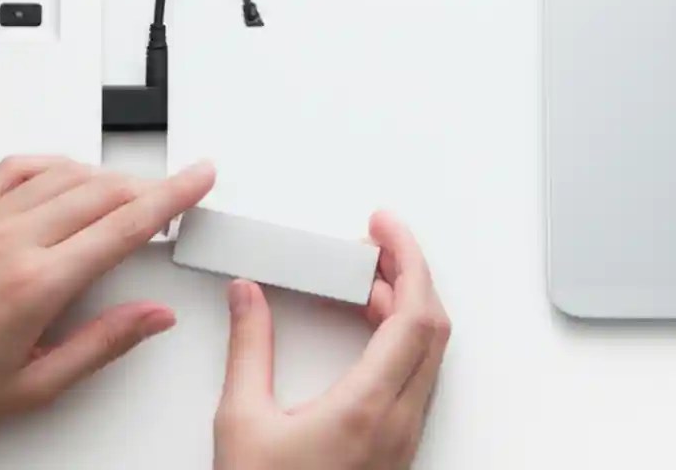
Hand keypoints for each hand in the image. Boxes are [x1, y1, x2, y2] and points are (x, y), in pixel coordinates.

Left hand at [0, 156, 215, 446]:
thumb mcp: (36, 387)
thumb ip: (104, 344)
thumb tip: (154, 316)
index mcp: (35, 286)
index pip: (123, 225)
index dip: (172, 196)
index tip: (199, 177)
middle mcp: (10, 241)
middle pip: (101, 192)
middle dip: (149, 187)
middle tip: (176, 196)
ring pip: (64, 174)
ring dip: (107, 177)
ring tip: (130, 197)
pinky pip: (16, 167)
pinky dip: (54, 164)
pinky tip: (69, 177)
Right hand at [213, 212, 449, 469]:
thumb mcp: (242, 421)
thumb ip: (248, 348)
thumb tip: (248, 298)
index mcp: (368, 408)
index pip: (414, 314)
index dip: (407, 259)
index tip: (386, 228)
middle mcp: (399, 422)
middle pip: (433, 328)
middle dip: (411, 273)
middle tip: (377, 243)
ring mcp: (403, 438)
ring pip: (430, 355)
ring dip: (408, 307)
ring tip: (366, 281)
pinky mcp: (395, 449)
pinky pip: (417, 378)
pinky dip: (402, 340)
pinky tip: (370, 329)